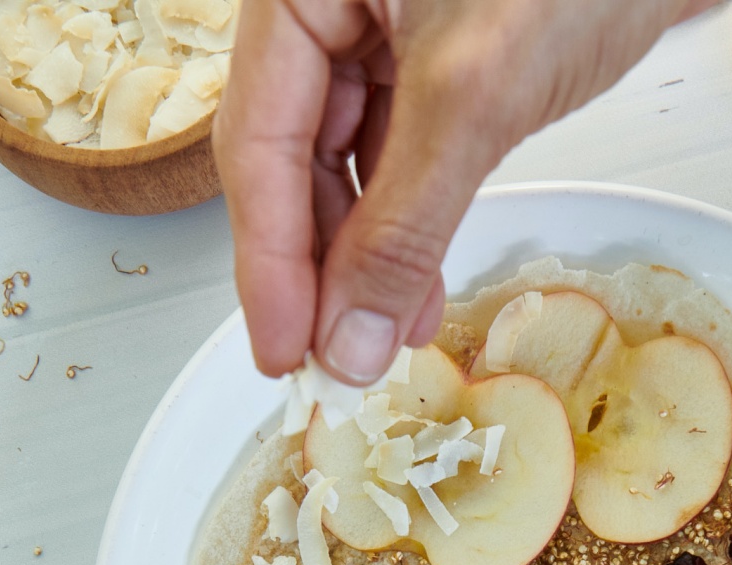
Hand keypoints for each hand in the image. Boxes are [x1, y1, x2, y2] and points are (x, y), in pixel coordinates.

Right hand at [214, 0, 712, 382]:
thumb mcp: (474, 97)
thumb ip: (404, 225)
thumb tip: (353, 338)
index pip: (257, 143)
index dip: (268, 264)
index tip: (285, 353)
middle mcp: (332, 4)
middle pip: (295, 161)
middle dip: (320, 272)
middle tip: (333, 361)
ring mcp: (386, 32)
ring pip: (351, 168)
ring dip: (369, 262)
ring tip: (385, 338)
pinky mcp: (443, 63)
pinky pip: (406, 159)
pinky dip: (413, 228)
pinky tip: (419, 288)